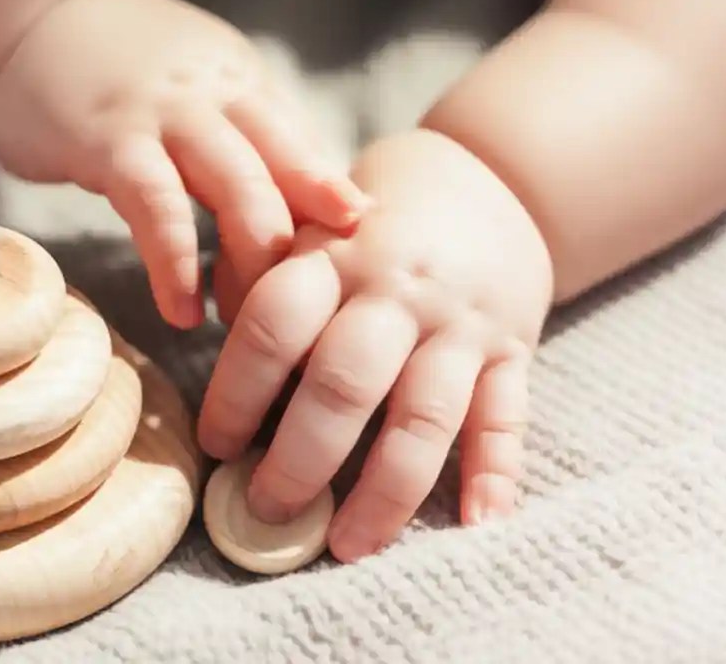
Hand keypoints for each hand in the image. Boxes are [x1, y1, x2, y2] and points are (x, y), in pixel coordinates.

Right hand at [0, 0, 367, 328]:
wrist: (26, 25)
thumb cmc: (119, 80)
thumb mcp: (196, 97)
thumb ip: (244, 143)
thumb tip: (305, 218)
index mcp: (247, 86)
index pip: (310, 154)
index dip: (330, 221)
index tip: (350, 277)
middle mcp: (219, 93)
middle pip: (288, 169)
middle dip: (303, 249)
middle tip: (302, 318)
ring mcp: (165, 113)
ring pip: (238, 184)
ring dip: (253, 262)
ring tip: (246, 325)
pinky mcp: (108, 141)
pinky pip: (156, 206)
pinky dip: (175, 263)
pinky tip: (181, 309)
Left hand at [199, 129, 553, 561]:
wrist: (489, 179)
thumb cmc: (372, 223)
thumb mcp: (310, 227)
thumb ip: (262, 282)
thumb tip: (210, 357)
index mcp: (333, 257)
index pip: (274, 325)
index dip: (236, 391)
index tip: (215, 446)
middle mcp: (398, 292)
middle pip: (345, 384)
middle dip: (300, 459)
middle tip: (267, 510)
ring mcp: (461, 324)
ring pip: (425, 417)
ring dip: (385, 492)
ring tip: (347, 547)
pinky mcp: (515, 350)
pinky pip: (507, 419)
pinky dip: (495, 474)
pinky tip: (477, 525)